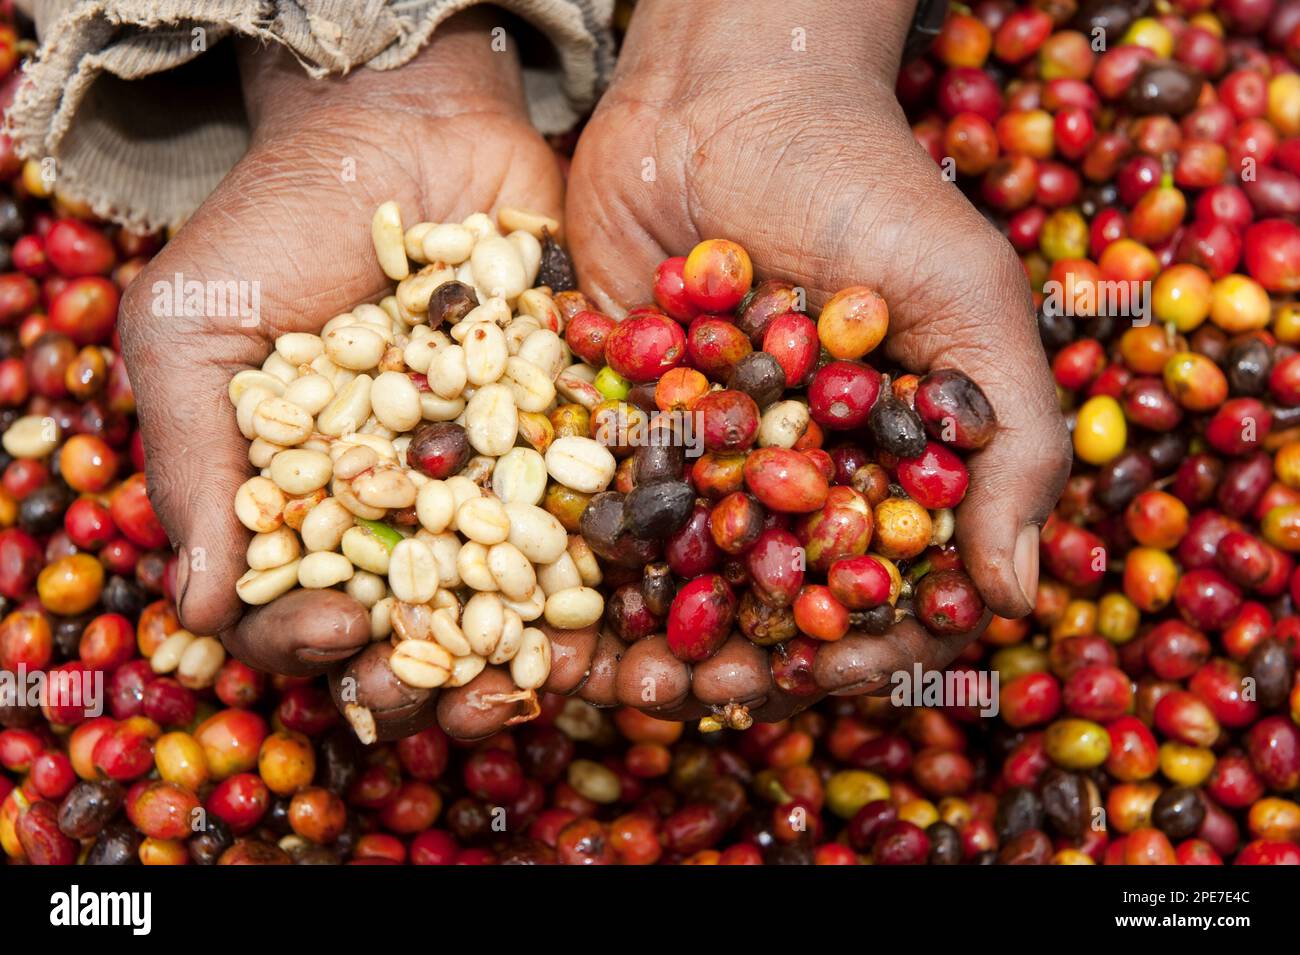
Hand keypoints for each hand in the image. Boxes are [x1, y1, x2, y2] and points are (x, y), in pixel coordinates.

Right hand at [118, 10, 563, 739]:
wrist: (402, 129)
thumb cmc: (277, 227)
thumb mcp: (195, 333)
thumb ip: (196, 464)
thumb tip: (193, 610)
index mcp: (307, 511)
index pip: (298, 616)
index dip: (309, 645)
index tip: (334, 627)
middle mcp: (403, 514)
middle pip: (413, 633)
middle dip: (430, 682)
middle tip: (455, 695)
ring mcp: (494, 484)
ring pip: (508, 605)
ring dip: (522, 659)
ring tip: (538, 681)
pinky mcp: (571, 443)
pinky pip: (591, 523)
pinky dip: (602, 572)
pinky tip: (614, 609)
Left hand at [564, 0, 1070, 722]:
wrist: (723, 93)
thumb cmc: (865, 182)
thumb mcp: (969, 297)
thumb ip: (1012, 440)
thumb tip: (1018, 602)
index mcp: (884, 461)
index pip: (883, 583)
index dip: (861, 641)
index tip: (826, 671)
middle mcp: (795, 468)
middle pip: (774, 595)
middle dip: (745, 657)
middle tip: (704, 694)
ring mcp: (704, 448)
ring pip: (684, 572)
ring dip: (659, 637)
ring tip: (629, 683)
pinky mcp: (622, 417)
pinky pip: (603, 508)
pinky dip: (586, 564)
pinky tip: (562, 614)